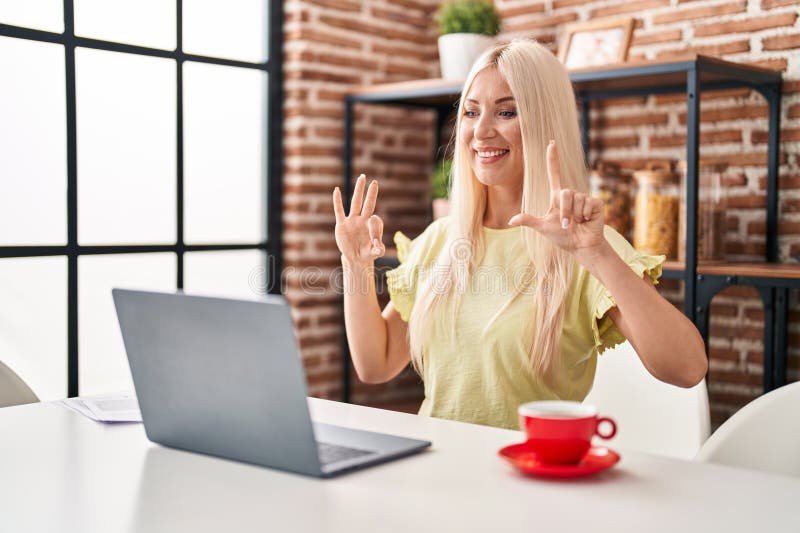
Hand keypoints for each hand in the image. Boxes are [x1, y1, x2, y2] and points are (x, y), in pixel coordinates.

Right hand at [333, 174, 385, 266]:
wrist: (355, 257)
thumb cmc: (368, 253)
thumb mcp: (375, 253)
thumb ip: (378, 251)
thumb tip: (379, 249)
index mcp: (372, 226)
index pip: (375, 221)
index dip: (375, 231)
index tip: (376, 243)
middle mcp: (363, 220)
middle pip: (368, 204)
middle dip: (371, 193)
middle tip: (374, 182)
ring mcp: (352, 220)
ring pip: (355, 202)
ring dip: (358, 191)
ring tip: (362, 178)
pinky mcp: (342, 224)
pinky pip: (339, 211)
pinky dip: (337, 201)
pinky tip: (337, 190)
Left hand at [507, 141, 605, 256]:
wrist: (581, 246)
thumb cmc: (562, 237)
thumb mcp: (543, 227)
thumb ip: (528, 221)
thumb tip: (510, 220)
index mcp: (557, 197)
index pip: (554, 174)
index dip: (553, 159)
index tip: (551, 143)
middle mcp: (571, 195)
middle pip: (566, 192)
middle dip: (565, 212)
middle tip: (566, 225)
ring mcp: (584, 198)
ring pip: (576, 199)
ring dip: (574, 215)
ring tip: (577, 224)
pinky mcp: (595, 203)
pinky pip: (588, 203)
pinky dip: (585, 216)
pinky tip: (587, 221)